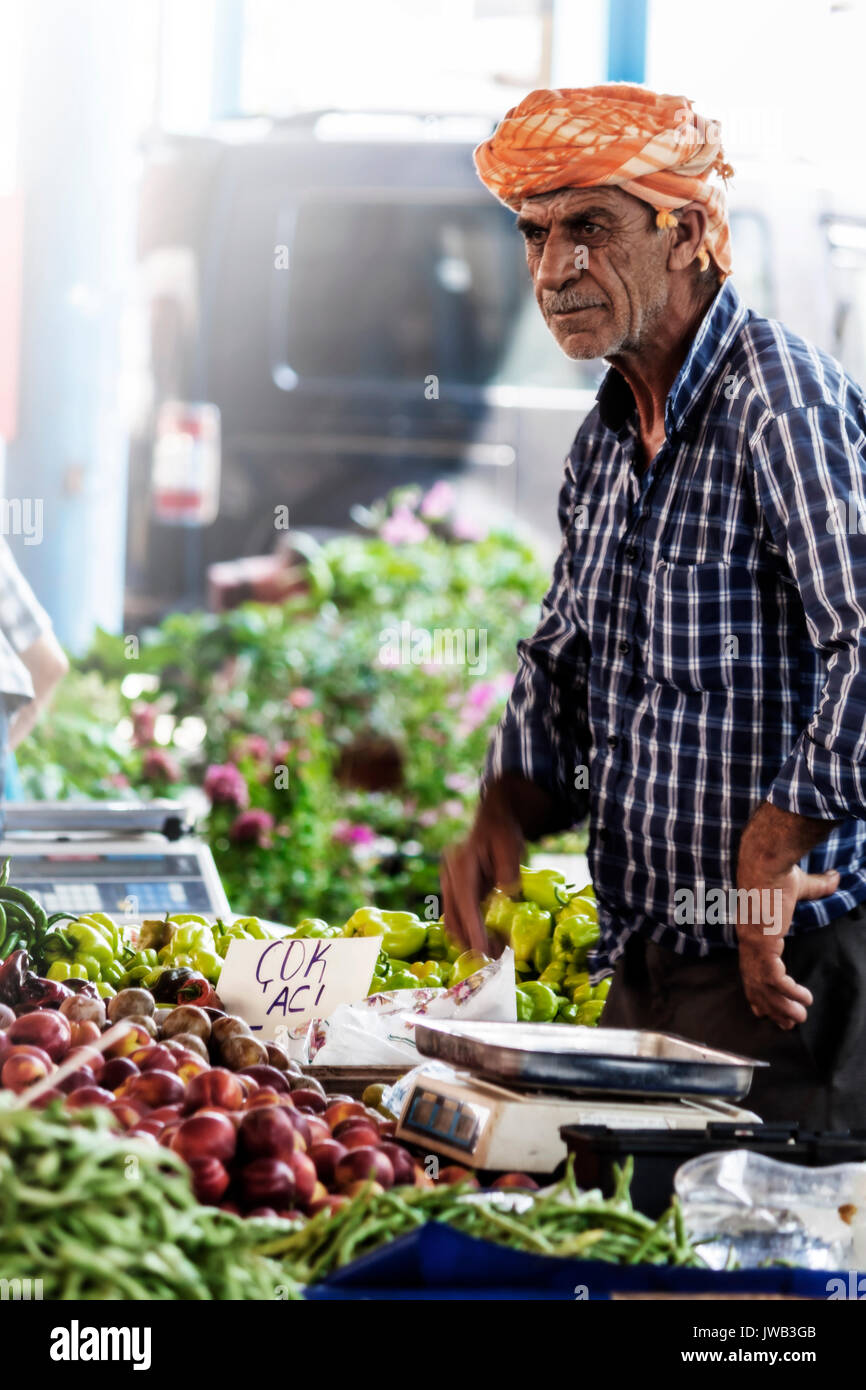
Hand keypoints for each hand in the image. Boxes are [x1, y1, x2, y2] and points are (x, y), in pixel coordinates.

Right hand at [441, 791, 522, 953]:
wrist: (492, 821)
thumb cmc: (502, 832)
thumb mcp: (510, 847)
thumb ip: (508, 870)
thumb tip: (508, 893)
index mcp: (461, 865)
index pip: (465, 904)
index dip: (473, 930)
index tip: (485, 952)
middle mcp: (449, 876)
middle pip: (453, 918)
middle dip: (471, 942)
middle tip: (498, 958)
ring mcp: (449, 884)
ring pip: (452, 921)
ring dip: (470, 939)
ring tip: (498, 951)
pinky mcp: (455, 891)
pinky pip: (459, 916)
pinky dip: (472, 930)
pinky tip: (492, 938)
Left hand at [735, 863, 837, 1028]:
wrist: (766, 863)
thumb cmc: (778, 871)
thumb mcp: (800, 884)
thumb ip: (817, 885)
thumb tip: (835, 877)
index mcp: (752, 931)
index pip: (751, 968)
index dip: (756, 989)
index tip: (762, 1008)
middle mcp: (749, 942)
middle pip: (755, 983)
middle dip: (769, 1006)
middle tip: (784, 1025)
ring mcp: (753, 945)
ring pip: (764, 986)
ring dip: (781, 1006)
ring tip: (799, 1021)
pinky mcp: (763, 945)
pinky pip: (774, 978)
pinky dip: (788, 992)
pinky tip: (804, 1000)